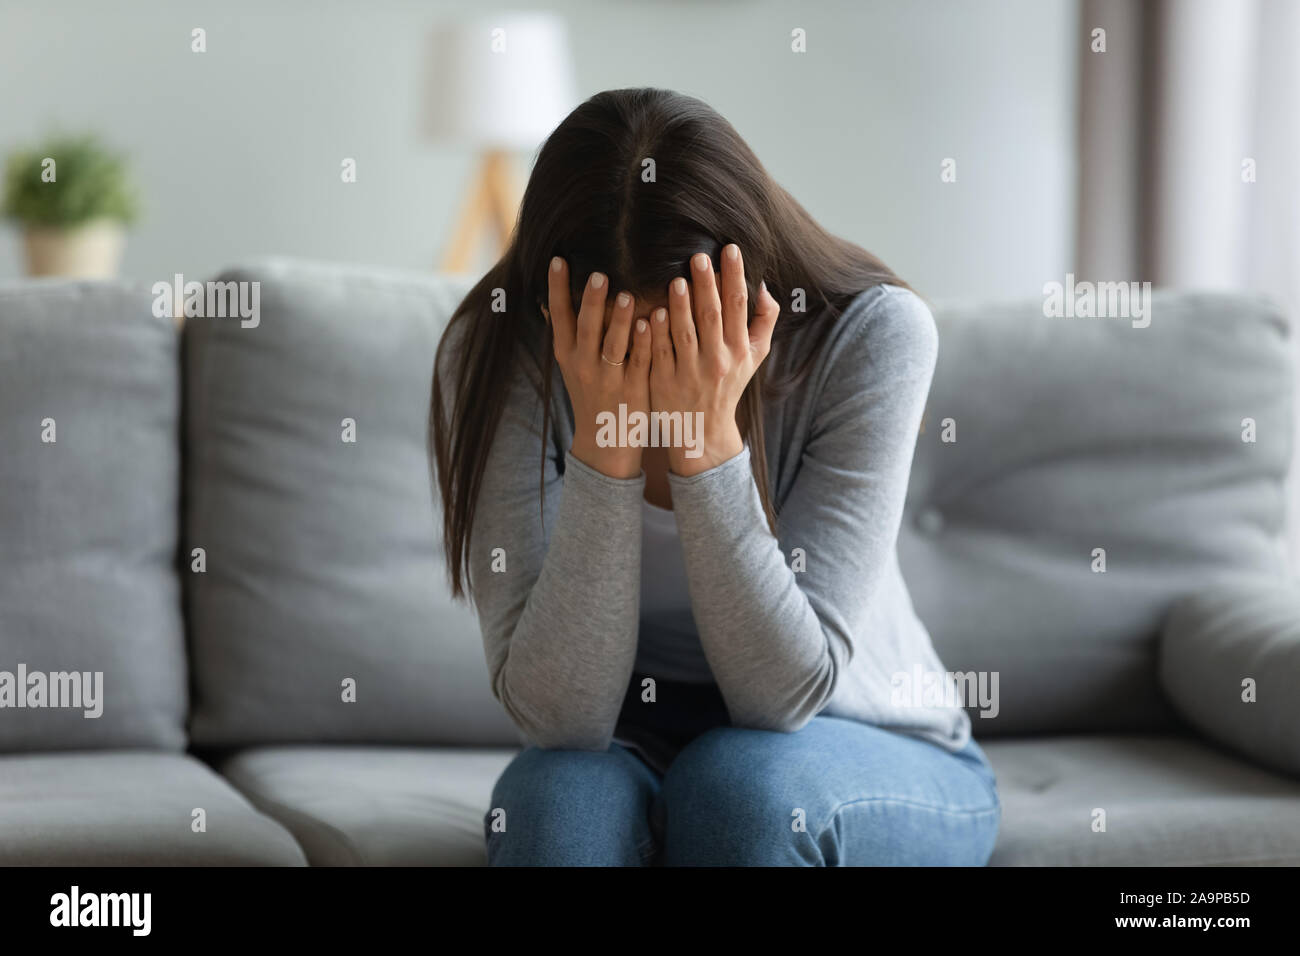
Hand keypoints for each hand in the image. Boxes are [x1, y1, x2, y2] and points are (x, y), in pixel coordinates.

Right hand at [548, 256, 651, 478]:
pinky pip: (640, 362)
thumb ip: (564, 334)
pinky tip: (651, 322)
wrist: (604, 442)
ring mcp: (610, 378)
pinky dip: (644, 342)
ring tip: (627, 295)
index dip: (557, 288)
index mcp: (567, 355)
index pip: (559, 317)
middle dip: (591, 302)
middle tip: (598, 275)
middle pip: (586, 328)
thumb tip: (545, 300)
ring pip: (614, 345)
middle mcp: (584, 365)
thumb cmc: (590, 394)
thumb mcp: (570, 366)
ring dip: (621, 320)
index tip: (558, 260)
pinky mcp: (634, 388)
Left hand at [648, 244, 779, 475]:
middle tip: (699, 256)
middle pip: (712, 317)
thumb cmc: (728, 384)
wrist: (702, 431)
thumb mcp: (754, 357)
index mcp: (739, 350)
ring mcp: (689, 373)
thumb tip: (764, 286)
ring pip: (685, 335)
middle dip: (707, 286)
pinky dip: (657, 334)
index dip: (735, 277)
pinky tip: (653, 312)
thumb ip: (763, 322)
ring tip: (677, 280)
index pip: (738, 307)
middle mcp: (717, 361)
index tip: (730, 249)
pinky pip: (661, 354)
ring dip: (681, 307)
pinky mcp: (664, 382)